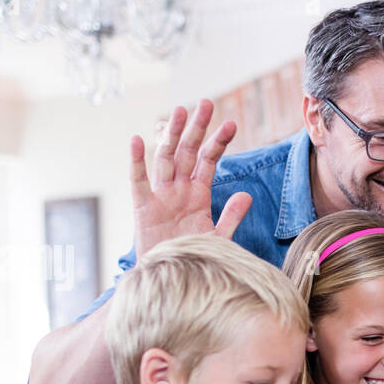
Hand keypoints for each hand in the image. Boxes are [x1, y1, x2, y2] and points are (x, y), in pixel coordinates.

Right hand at [129, 98, 251, 259]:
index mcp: (198, 194)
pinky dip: (136, 161)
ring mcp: (160, 196)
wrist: (171, 280)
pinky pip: (138, 181)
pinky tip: (137, 139)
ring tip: (178, 111)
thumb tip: (247, 194)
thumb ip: (231, 216)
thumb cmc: (193, 258)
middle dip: (196, 128)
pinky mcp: (142, 208)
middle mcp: (178, 189)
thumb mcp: (216, 237)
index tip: (231, 123)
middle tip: (206, 103)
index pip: (209, 161)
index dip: (218, 142)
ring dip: (171, 135)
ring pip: (166, 158)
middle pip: (187, 152)